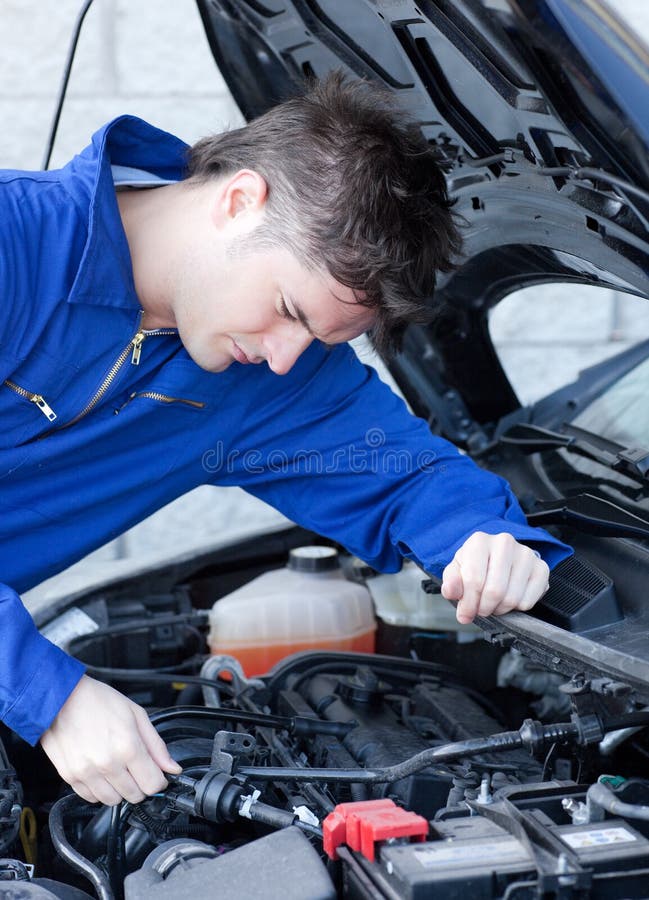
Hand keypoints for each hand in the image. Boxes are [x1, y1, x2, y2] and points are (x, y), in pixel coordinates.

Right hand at [40, 675, 180, 805]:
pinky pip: (91, 798)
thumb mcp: (137, 715)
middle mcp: (107, 764)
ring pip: (113, 801)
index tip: (157, 775)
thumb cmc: (98, 701)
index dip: (159, 781)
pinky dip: (99, 790)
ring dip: (120, 790)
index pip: (153, 784)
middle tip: (136, 768)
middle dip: (140, 784)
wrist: (62, 697)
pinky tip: (101, 772)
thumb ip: (157, 746)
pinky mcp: (70, 777)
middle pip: (135, 795)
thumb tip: (172, 767)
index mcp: (128, 747)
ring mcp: (87, 773)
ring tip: (118, 769)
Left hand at [441, 532, 549, 623]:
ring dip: (500, 609)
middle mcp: (504, 543)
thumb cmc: (475, 566)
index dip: (468, 603)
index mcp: (479, 541)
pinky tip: (510, 597)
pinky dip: (517, 607)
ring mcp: (526, 554)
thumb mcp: (456, 572)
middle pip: (495, 591)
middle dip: (484, 608)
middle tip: (481, 609)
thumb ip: (451, 582)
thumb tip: (451, 591)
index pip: (474, 579)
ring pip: (512, 598)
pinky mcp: (542, 567)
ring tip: (494, 603)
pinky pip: (528, 601)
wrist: (497, 559)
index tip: (465, 613)